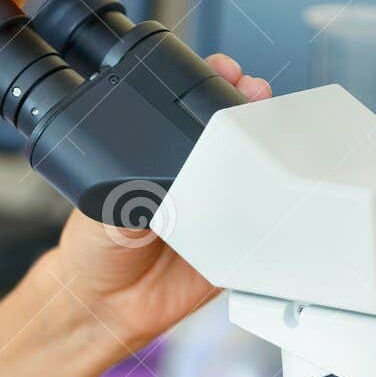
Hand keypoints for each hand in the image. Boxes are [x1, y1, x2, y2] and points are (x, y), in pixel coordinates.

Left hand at [51, 56, 271, 353]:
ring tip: (271, 122)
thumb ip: (132, 193)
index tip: (221, 69)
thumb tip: (156, 186)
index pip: (189, 105)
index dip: (210, 81)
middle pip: (232, 125)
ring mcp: (219, 203)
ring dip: (271, 141)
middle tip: (251, 90)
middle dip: (249, 100)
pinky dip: (279, 199)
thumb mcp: (104, 211)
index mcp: (158, 153)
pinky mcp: (238, 239)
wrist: (107, 307)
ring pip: (256, 163)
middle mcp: (193, 172)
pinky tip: (280, 183)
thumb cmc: (95, 251)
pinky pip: (266, 217)